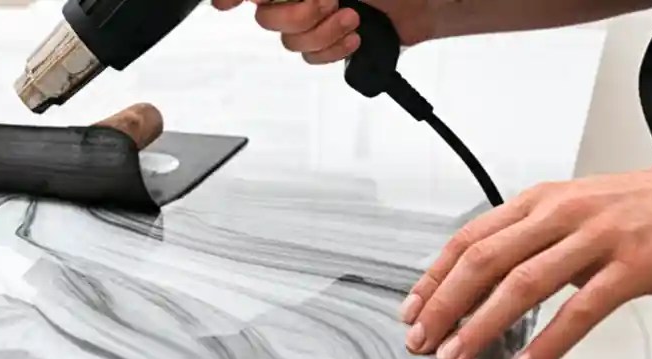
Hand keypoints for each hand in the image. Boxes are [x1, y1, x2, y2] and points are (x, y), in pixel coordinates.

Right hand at [210, 0, 439, 64]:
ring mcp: (311, 20)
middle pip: (266, 19)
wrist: (424, 4)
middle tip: (330, 1)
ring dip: (324, 33)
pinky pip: (311, 59)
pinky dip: (333, 50)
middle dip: (299, 15)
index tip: (227, 4)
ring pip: (290, 43)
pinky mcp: (327, 44)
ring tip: (353, 18)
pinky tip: (354, 38)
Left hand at [401, 150, 651, 358]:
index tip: (411, 311)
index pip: (469, 240)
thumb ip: (533, 240)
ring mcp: (596, 238)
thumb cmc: (647, 205)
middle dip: (444, 306)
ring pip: (522, 284)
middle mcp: (560, 215)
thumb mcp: (576, 210)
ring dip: (483, 325)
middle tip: (422, 340)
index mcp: (541, 202)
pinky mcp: (632, 265)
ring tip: (459, 355)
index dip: (434, 279)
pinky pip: (580, 309)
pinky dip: (548, 341)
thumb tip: (488, 283)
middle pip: (483, 261)